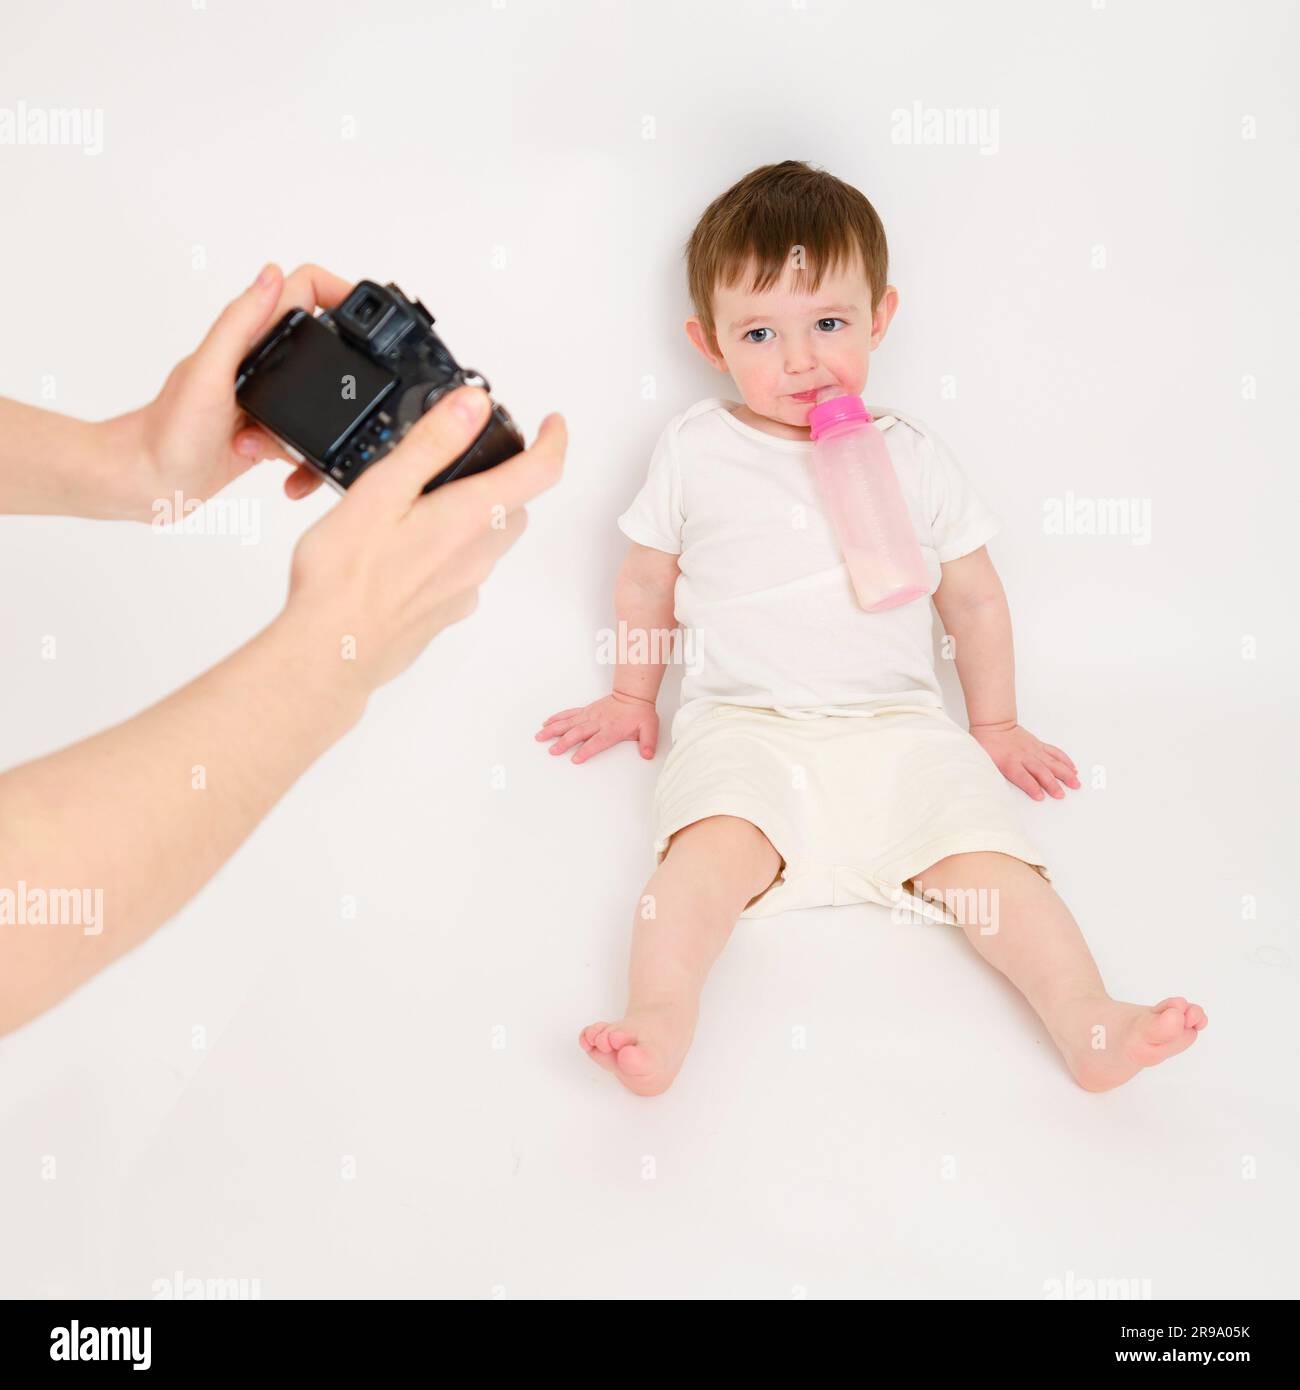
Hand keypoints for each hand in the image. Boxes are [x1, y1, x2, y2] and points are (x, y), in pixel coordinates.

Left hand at [137, 262, 352, 506]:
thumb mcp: (209, 372)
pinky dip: (303, 459)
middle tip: (359, 393)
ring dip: (319, 426)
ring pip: (320, 398)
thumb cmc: (167, 431)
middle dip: (343, 369)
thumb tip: (272, 274)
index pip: (304, 290)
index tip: (364, 316)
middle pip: (324, 343)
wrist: (149, 483)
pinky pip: (304, 439)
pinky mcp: (268, 433)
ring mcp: (266, 398)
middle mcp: (261, 362)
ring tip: (288, 442)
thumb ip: (240, 324)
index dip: (339, 290)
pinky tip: (285, 470)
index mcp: (248, 338)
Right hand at [284, 383, 565, 697]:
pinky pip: (465, 572)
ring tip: (424, 503)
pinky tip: (405, 552)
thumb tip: (473, 406)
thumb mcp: (382, 491)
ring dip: (476, 515)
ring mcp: (465, 588)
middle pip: (517, 507)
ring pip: (490, 540)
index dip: (554, 441)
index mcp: (471, 517)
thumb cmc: (346, 577)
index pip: (541, 472)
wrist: (331, 653)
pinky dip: (450, 551)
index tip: (553, 424)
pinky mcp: (447, 612)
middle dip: (505, 478)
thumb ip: (432, 445)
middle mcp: (479, 555)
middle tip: (471, 460)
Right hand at [535, 692, 658, 762]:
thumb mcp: (649, 728)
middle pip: (577, 733)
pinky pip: (569, 714)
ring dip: (553, 730)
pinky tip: (547, 723)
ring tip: (540, 736)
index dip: (585, 751)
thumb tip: (648, 754)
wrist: (633, 695)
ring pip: (568, 723)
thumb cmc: (639, 713)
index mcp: (611, 729)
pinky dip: (557, 719)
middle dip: (564, 743)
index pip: (596, 742)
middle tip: (552, 751)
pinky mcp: (585, 711)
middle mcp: (597, 722)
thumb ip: (648, 742)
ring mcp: (589, 715)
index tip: (575, 759)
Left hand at [970, 720, 1080, 799]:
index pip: (1022, 777)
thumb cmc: (988, 745)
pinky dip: (1065, 761)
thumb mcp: (986, 762)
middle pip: (1041, 771)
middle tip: (1061, 795)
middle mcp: (1024, 757)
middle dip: (1052, 784)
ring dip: (1065, 774)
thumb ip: (993, 776)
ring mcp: (1034, 750)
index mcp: (1010, 762)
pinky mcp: (1039, 746)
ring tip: (1075, 783)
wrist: (994, 725)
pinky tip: (1073, 769)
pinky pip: (1055, 753)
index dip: (1032, 787)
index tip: (1040, 796)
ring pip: (1052, 763)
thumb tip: (994, 790)